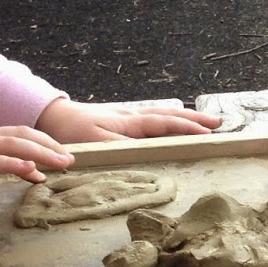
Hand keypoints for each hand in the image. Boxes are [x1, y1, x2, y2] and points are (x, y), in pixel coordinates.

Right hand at [0, 96, 71, 181]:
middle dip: (49, 147)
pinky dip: (12, 164)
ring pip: (15, 146)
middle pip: (22, 137)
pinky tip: (31, 169)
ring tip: (63, 164)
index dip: (35, 143)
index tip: (52, 155)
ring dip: (42, 155)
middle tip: (71, 159)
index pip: (12, 136)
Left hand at [35, 98, 221, 143]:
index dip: (186, 128)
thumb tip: (148, 152)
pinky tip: (175, 122)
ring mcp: (127, 116)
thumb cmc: (68, 132)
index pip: (164, 124)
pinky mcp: (121, 118)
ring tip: (206, 122)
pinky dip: (171, 118)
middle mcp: (132, 116)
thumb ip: (118, 149)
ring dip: (186, 117)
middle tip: (218, 123)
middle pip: (169, 114)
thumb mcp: (91, 144)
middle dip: (195, 119)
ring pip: (163, 113)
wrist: (49, 115)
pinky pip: (154, 117)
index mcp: (127, 123)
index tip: (208, 132)